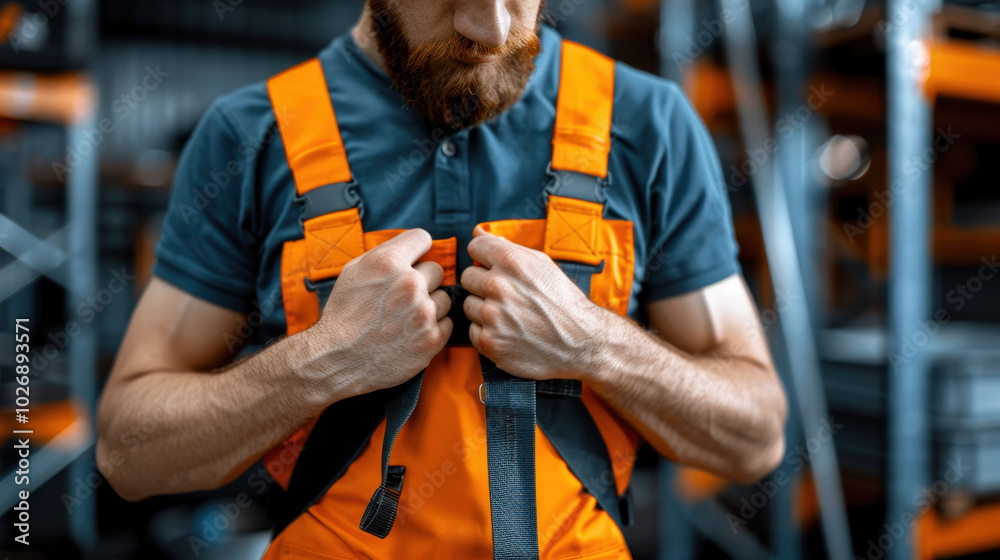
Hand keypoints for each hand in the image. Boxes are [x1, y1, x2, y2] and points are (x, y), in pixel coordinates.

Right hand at [306, 229, 452, 395]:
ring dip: (429, 306)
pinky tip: (411, 333)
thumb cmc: (343, 315)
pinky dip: (433, 328)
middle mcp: (409, 284)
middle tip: (402, 297)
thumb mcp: (353, 272)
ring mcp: (424, 313)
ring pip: (443, 298)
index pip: (422, 238)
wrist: (337, 359)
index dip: (417, 249)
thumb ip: (385, 255)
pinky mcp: (432, 338)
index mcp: (388, 262)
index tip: (414, 259)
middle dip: (423, 280)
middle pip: (436, 270)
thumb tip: (409, 249)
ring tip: (404, 318)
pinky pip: (447, 323)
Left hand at [460, 227, 606, 380]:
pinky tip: (509, 331)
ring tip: (510, 314)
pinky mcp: (491, 342)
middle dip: (483, 283)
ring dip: (484, 309)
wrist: (582, 342)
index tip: (493, 266)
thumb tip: (478, 232)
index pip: (475, 247)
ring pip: (468, 304)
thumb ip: (507, 246)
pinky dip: (488, 332)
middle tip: (507, 295)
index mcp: (511, 262)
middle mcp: (499, 286)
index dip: (484, 256)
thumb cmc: (563, 302)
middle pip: (468, 276)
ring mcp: (493, 316)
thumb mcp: (542, 264)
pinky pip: (473, 331)